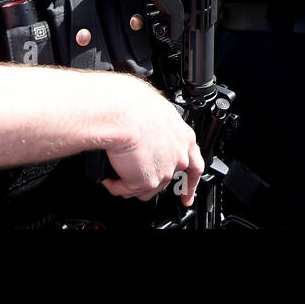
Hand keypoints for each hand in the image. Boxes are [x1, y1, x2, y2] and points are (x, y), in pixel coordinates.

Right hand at [101, 85, 204, 204]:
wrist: (122, 113)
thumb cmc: (134, 105)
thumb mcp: (155, 114)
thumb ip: (158, 131)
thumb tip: (147, 136)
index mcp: (184, 137)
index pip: (194, 166)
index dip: (190, 184)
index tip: (187, 198)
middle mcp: (178, 156)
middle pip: (166, 181)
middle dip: (149, 183)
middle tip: (133, 183)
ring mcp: (164, 171)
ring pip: (145, 189)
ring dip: (129, 184)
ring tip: (115, 173)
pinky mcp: (146, 181)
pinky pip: (127, 190)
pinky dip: (116, 186)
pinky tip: (109, 178)